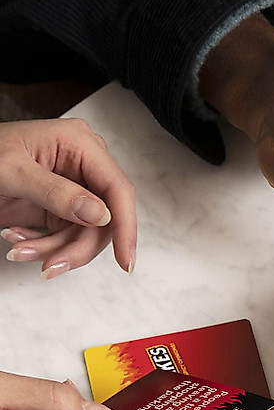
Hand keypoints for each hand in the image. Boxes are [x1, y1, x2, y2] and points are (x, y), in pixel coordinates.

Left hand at [0, 118, 136, 276]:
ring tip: (19, 250)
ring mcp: (75, 190)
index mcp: (79, 144)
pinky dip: (44, 247)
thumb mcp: (12, 171)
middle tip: (50, 266)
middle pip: (104, 221)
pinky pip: (69, 239)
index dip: (125, 227)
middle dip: (76, 247)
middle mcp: (84, 167)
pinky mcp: (64, 209)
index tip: (125, 260)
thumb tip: (100, 214)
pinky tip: (18, 238)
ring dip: (54, 250)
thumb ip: (56, 192)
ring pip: (86, 236)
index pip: (117, 189)